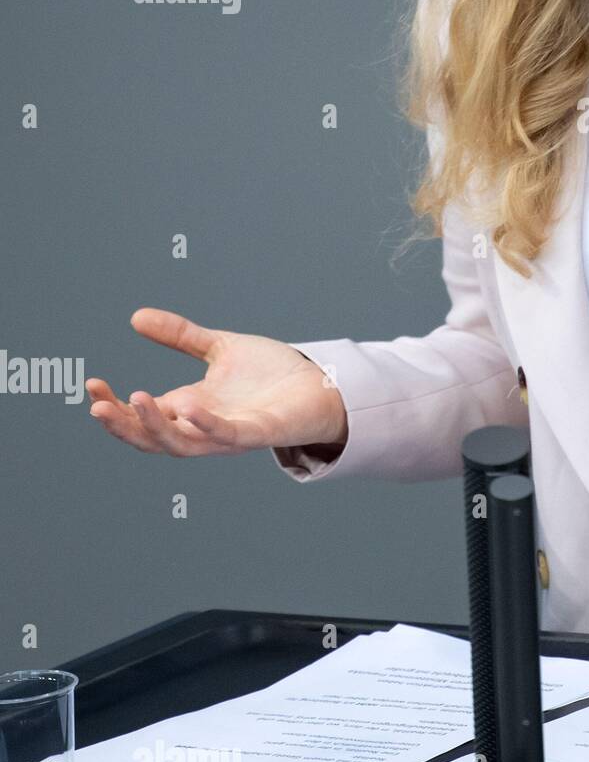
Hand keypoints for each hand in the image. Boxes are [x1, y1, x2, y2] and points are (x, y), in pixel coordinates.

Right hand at [86, 308, 346, 457]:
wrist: (321, 384)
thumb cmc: (272, 374)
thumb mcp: (219, 348)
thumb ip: (181, 337)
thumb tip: (136, 317)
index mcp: (191, 409)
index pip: (142, 417)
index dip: (115, 406)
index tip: (93, 385)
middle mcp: (205, 427)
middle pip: (153, 439)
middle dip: (124, 425)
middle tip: (97, 405)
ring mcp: (231, 433)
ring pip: (182, 444)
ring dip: (155, 426)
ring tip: (134, 400)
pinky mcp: (258, 432)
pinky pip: (226, 435)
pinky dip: (205, 425)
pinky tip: (187, 406)